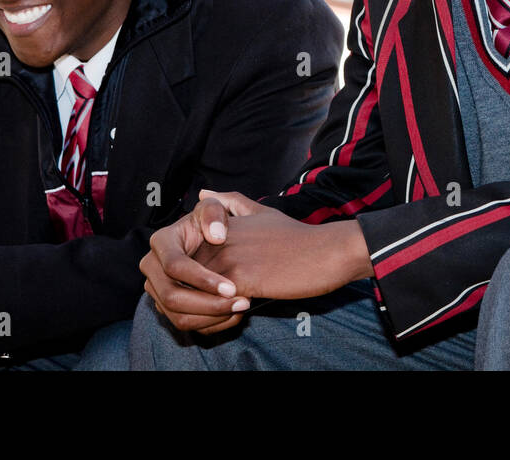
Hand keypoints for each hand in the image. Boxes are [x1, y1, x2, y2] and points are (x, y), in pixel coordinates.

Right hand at [140, 189, 254, 334]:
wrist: (211, 242)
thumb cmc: (212, 223)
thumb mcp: (214, 208)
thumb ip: (214, 212)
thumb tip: (216, 235)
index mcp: (161, 242)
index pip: (175, 266)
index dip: (202, 279)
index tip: (232, 287)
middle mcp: (151, 268)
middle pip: (172, 297)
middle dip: (209, 304)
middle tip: (242, 302)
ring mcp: (156, 289)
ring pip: (178, 316)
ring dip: (212, 317)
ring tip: (241, 308)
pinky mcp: (166, 306)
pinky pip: (184, 323)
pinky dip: (210, 324)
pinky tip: (233, 315)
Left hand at [194, 194, 371, 304]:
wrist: (325, 252)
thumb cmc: (298, 237)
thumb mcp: (262, 211)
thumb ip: (232, 203)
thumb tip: (204, 193)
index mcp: (218, 228)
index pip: (184, 262)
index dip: (194, 282)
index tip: (213, 292)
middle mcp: (217, 241)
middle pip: (183, 280)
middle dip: (193, 301)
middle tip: (218, 309)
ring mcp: (227, 259)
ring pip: (195, 296)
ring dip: (206, 313)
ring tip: (230, 313)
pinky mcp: (241, 279)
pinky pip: (215, 306)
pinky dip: (222, 317)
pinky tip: (242, 314)